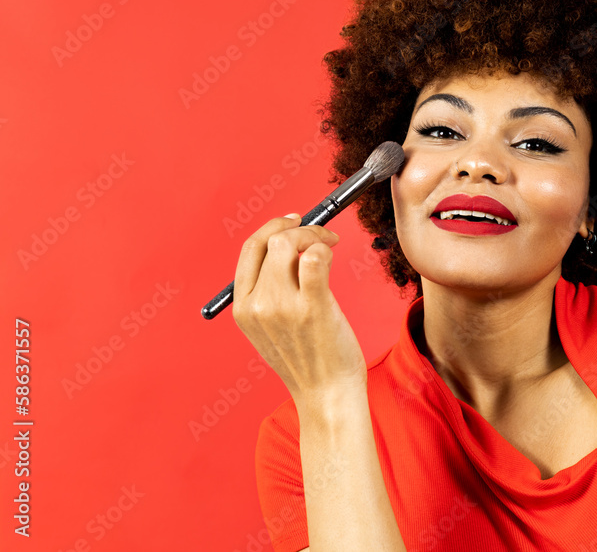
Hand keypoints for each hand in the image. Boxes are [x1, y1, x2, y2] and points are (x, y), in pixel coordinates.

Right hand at [232, 214, 367, 403]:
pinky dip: (324, 248)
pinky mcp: (312, 308)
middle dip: (301, 228)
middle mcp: (257, 306)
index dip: (273, 227)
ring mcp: (283, 307)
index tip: (294, 221)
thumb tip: (292, 249)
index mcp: (243, 308)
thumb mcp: (272, 328)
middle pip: (272, 242)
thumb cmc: (308, 359)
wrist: (326, 394)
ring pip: (290, 244)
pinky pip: (314, 259)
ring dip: (315, 235)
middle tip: (323, 235)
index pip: (250, 249)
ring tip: (330, 246)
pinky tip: (332, 255)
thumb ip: (271, 293)